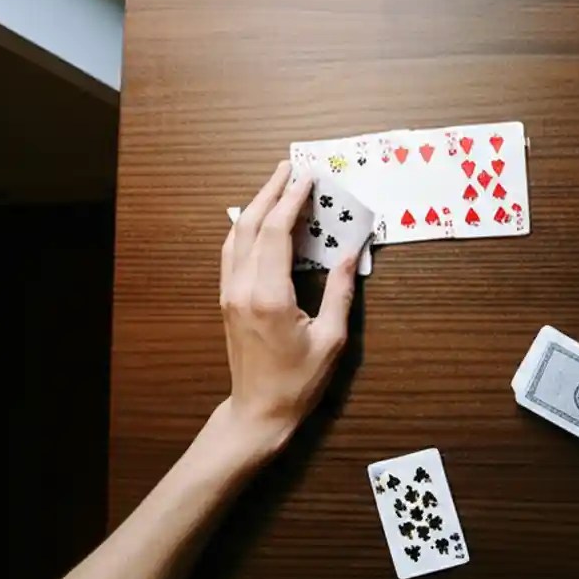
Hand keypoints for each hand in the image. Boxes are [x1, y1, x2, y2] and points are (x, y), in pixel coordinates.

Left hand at [211, 162, 357, 466]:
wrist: (258, 412)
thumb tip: (352, 254)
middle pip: (252, 225)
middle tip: (290, 167)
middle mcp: (242, 288)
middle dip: (271, 191)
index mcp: (269, 296)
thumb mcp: (331, 339)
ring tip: (276, 184)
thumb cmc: (298, 382)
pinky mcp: (227, 300)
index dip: (292, 200)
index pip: (277, 232)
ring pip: (237, 235)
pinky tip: (258, 220)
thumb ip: (341, 292)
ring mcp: (229, 294)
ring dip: (256, 206)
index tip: (307, 177)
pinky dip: (246, 228)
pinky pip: (232, 252)